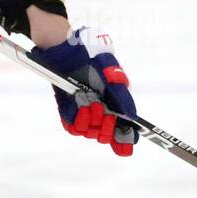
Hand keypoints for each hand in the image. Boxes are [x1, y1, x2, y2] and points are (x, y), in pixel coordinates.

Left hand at [29, 27, 137, 156]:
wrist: (64, 49)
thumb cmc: (90, 56)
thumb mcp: (111, 70)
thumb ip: (121, 93)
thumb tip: (131, 115)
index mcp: (115, 103)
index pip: (123, 130)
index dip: (125, 140)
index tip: (126, 148)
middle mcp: (100, 110)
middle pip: (106, 135)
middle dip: (107, 129)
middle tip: (105, 114)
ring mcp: (83, 111)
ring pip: (89, 132)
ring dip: (91, 120)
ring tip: (91, 102)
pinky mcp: (68, 110)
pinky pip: (72, 126)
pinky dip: (77, 118)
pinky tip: (80, 104)